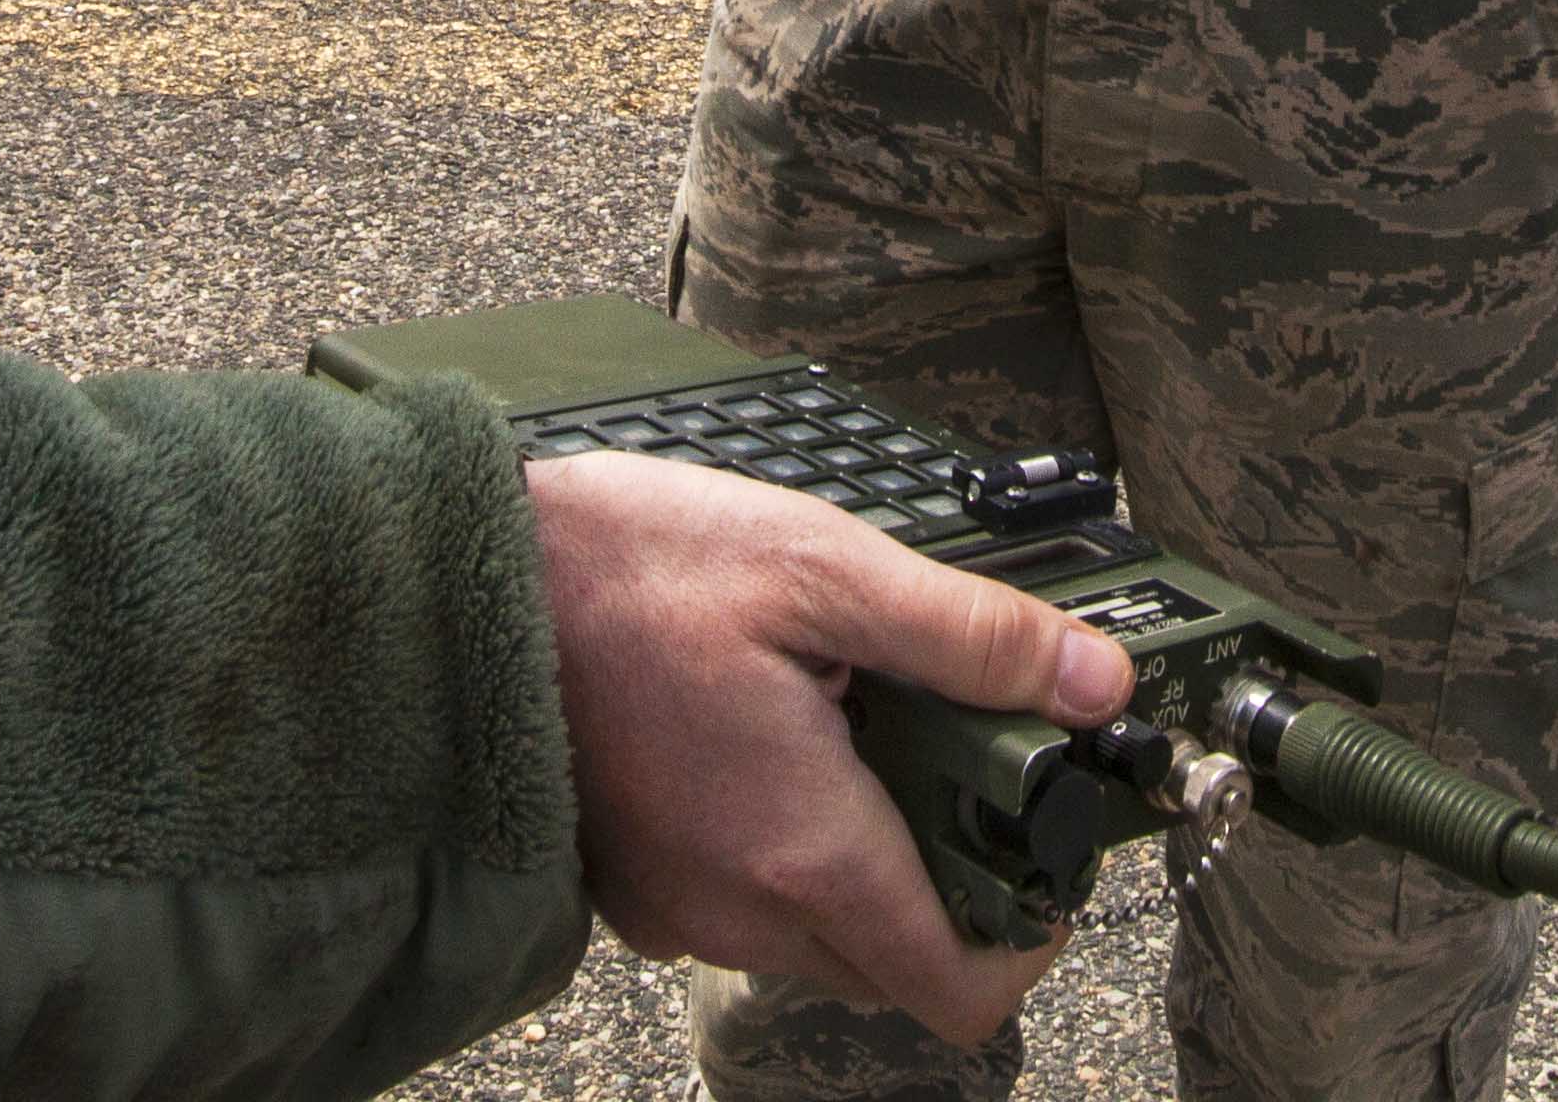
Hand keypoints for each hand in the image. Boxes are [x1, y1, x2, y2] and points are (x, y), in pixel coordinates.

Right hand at [528, 450, 1139, 1041]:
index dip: (1028, 937)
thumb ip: (974, 637)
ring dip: (864, 868)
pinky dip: (783, 857)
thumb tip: (1096, 683)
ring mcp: (680, 912)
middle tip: (950, 757)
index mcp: (808, 851)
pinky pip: (744, 911)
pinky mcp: (634, 891)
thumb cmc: (628, 566)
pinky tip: (772, 741)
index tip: (1036, 848)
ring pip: (822, 944)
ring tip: (854, 726)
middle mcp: (742, 911)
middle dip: (948, 888)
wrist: (461, 581)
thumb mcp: (827, 566)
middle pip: (899, 969)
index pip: (961, 992)